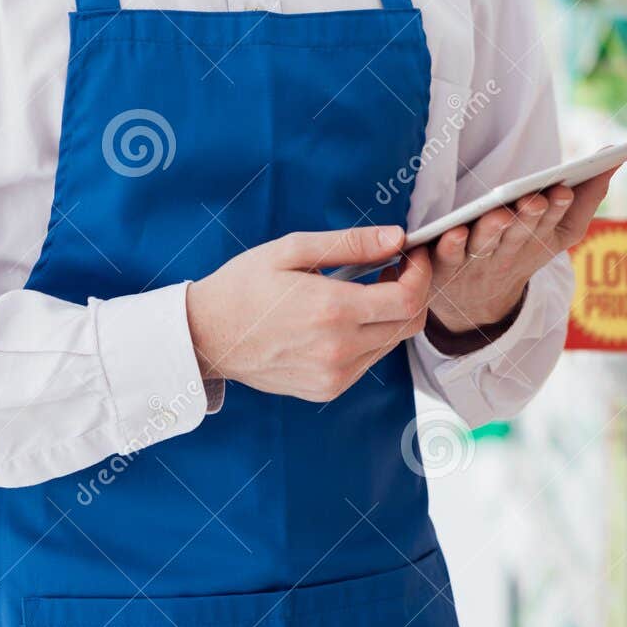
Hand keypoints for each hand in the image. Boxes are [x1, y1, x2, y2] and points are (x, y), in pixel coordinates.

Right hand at [185, 225, 431, 401]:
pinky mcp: (328, 389)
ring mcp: (334, 376)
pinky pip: (368, 361)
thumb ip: (351, 244)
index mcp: (331, 310)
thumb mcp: (292, 250)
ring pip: (391, 343)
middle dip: (412, 292)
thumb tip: (396, 237)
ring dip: (390, 315)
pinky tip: (343, 318)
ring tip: (363, 289)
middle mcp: (338, 350)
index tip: (412, 255)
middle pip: (409, 325)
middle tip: (392, 268)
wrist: (206, 335)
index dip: (420, 274)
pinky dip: (369, 336)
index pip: (408, 300)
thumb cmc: (244, 286)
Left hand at [424, 167, 620, 338]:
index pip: (550, 223)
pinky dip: (451, 245)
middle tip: (534, 200)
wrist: (476, 300)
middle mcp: (508, 251)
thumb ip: (586, 197)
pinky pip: (447, 255)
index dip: (556, 208)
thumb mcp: (559, 230)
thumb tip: (613, 156)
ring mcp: (476, 260)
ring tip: (499, 214)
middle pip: (520, 233)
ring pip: (486, 244)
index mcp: (537, 240)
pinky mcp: (445, 265)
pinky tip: (454, 231)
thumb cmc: (521, 249)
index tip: (562, 191)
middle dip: (530, 217)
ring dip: (493, 230)